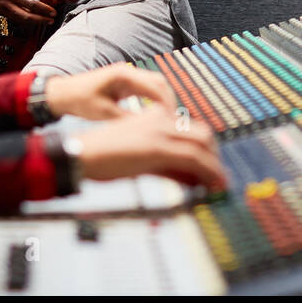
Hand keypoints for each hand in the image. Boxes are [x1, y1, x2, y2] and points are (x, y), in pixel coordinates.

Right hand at [0, 0, 54, 23]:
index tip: (52, 11)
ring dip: (31, 22)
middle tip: (50, 20)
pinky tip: (26, 17)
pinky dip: (19, 19)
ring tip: (41, 21)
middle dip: (40, 21)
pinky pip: (9, 18)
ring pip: (18, 20)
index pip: (31, 4)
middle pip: (26, 17)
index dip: (43, 9)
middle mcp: (4, 3)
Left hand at [45, 63, 176, 120]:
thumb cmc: (79, 101)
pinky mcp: (125, 82)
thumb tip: (150, 130)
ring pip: (155, 85)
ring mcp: (127, 76)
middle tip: (174, 122)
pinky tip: (156, 116)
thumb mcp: (103, 114)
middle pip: (160, 83)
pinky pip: (146, 89)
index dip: (167, 105)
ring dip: (163, 101)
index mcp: (123, 75)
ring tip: (168, 121)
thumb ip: (127, 120)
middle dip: (170, 102)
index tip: (171, 122)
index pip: (156, 87)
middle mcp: (128, 71)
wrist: (63, 93)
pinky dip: (155, 101)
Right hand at [75, 106, 226, 189]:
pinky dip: (208, 172)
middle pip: (203, 135)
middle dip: (215, 157)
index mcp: (155, 117)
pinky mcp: (157, 148)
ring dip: (215, 167)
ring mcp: (160, 132)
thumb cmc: (103, 158)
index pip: (192, 130)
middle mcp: (161, 120)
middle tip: (218, 177)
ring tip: (219, 185)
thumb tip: (188, 178)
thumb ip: (165, 166)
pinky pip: (193, 159)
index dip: (207, 149)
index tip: (212, 167)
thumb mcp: (140, 159)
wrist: (81, 154)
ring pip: (202, 146)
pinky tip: (212, 185)